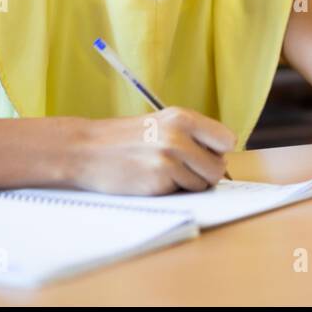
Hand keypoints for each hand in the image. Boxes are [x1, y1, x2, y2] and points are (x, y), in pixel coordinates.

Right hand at [70, 106, 234, 194]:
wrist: (84, 150)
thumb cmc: (124, 138)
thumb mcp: (161, 123)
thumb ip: (191, 134)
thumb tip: (222, 156)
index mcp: (183, 117)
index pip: (227, 139)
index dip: (217, 151)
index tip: (204, 154)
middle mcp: (179, 136)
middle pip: (218, 167)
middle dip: (205, 172)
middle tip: (182, 168)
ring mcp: (169, 159)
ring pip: (203, 184)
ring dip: (188, 184)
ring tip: (162, 172)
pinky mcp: (158, 181)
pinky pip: (183, 193)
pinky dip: (171, 191)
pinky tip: (152, 180)